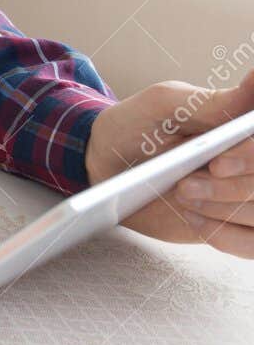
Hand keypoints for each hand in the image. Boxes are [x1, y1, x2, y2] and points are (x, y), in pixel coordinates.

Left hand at [84, 70, 253, 257]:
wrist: (106, 165)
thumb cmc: (136, 125)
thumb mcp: (165, 103)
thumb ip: (215, 101)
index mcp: (246, 126)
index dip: (250, 158)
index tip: (217, 163)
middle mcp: (251, 162)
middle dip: (231, 188)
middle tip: (186, 185)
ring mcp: (246, 194)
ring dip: (224, 210)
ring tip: (182, 195)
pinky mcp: (235, 224)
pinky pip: (252, 243)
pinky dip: (226, 236)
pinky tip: (191, 218)